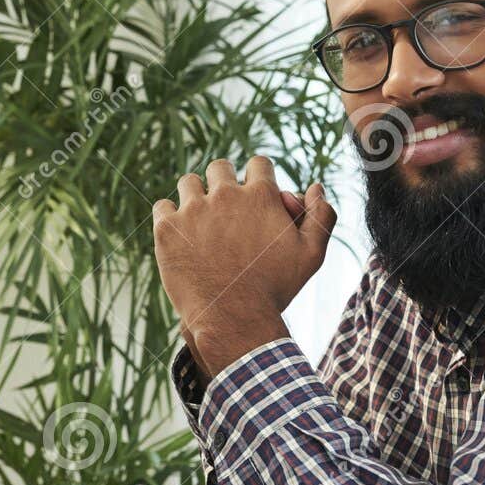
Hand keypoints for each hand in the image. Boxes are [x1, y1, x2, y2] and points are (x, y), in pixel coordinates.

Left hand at [153, 156, 335, 379]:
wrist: (233, 320)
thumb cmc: (275, 290)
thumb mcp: (311, 255)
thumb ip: (321, 216)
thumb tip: (316, 187)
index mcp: (261, 196)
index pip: (258, 163)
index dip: (258, 178)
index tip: (253, 196)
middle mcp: (226, 195)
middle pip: (220, 167)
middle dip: (223, 182)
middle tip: (224, 209)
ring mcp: (193, 210)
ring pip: (188, 182)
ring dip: (195, 195)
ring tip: (200, 221)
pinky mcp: (167, 228)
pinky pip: (162, 206)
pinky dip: (170, 217)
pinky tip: (180, 235)